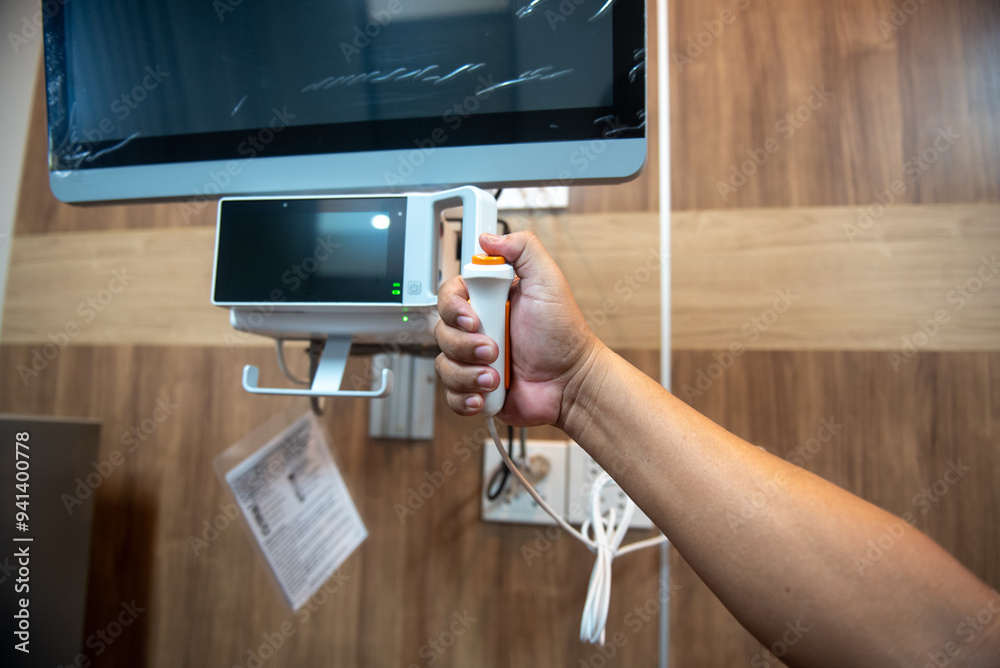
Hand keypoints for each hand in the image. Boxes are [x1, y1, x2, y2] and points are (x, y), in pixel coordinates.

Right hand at [434, 232, 601, 426]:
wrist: (571, 382)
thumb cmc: (564, 335)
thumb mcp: (548, 280)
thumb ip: (522, 249)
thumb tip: (488, 238)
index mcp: (489, 301)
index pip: (449, 295)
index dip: (453, 308)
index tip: (473, 318)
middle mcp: (479, 328)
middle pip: (441, 330)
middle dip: (465, 345)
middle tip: (494, 349)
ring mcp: (475, 359)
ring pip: (443, 364)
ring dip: (468, 373)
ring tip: (496, 376)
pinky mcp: (476, 387)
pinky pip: (451, 393)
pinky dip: (465, 396)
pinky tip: (486, 393)